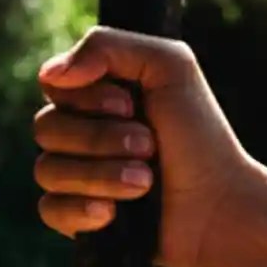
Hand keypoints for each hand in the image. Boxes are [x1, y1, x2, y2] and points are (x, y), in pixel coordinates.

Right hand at [33, 26, 256, 266]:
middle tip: (149, 147)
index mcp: (98, 97)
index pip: (54, 86)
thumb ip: (108, 46)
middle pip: (45, 128)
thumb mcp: (170, 67)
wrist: (222, 204)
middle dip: (100, 139)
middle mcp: (83, 135)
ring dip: (100, 175)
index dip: (86, 98)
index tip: (130, 106)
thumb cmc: (201, 136)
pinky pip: (49, 210)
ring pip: (47, 170)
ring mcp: (79, 179)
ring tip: (145, 183)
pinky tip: (113, 214)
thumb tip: (48, 74)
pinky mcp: (81, 221)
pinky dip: (80, 209)